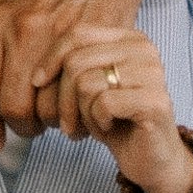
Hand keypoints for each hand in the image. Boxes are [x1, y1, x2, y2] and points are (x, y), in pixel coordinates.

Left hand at [0, 0, 154, 147]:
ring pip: (45, 107)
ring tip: (59, 115)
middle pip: (12, 106)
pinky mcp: (86, 44)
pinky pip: (75, 97)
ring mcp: (54, 37)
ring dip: (52, 122)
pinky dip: (77, 112)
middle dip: (21, 128)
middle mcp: (19, 31)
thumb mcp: (14, 13)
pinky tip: (80, 107)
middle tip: (32, 130)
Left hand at [47, 18, 192, 192]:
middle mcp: (145, 50)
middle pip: (77, 61)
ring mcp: (153, 74)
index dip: (51, 58)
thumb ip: (72, 66)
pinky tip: (107, 129)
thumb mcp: (90, 86)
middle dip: (62, 97)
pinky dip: (95, 123)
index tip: (38, 82)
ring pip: (86, 83)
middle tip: (66, 122)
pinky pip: (103, 104)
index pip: (78, 33)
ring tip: (92, 124)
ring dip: (80, 113)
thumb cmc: (116, 120)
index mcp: (130, 38)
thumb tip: (37, 73)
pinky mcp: (155, 102)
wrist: (151, 158)